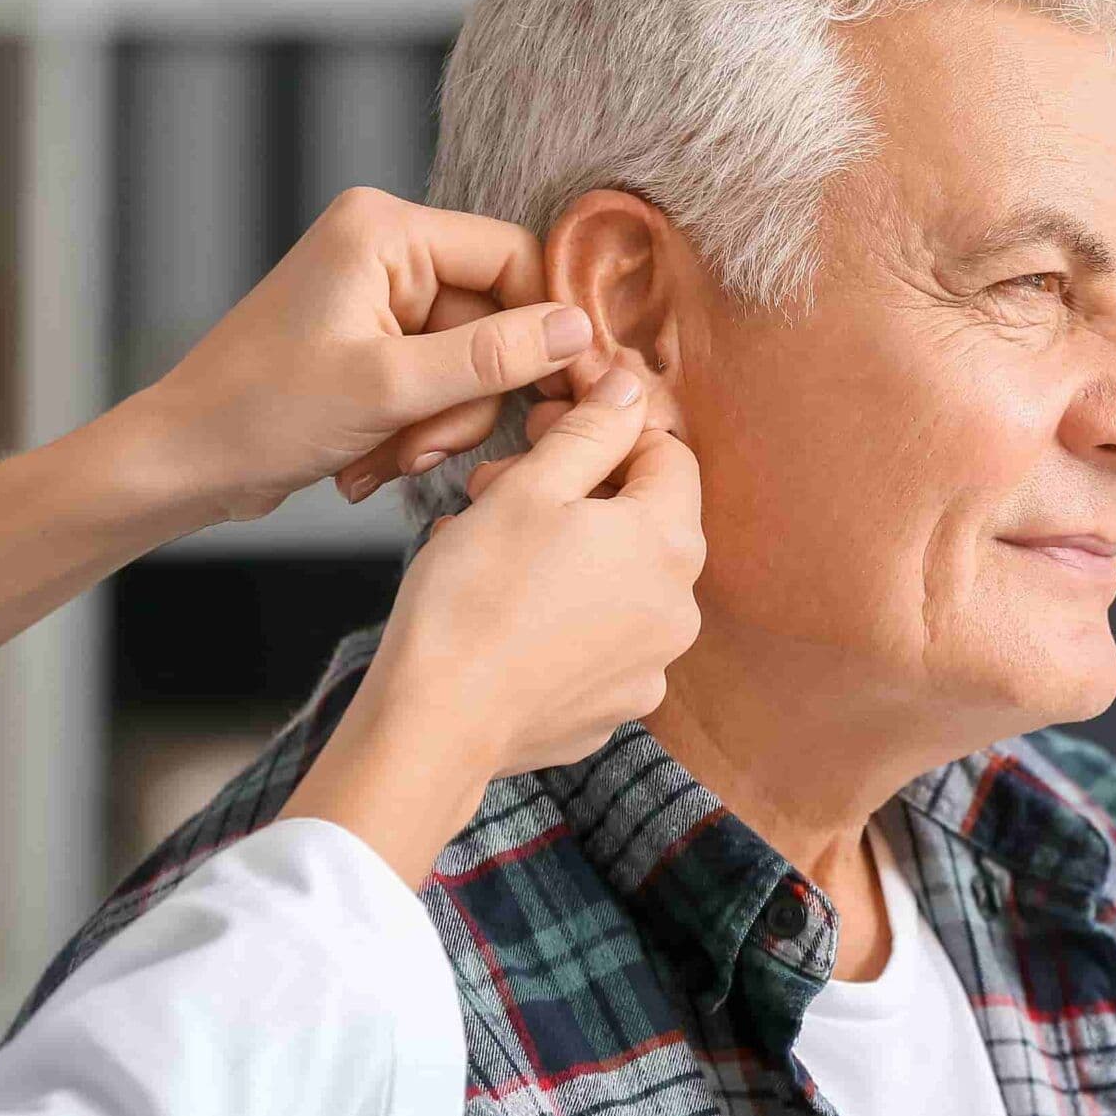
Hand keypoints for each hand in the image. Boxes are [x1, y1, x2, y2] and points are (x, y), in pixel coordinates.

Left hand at [131, 187, 593, 523]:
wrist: (182, 463)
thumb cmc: (258, 413)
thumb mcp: (389, 388)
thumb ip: (492, 356)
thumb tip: (578, 330)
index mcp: (386, 230)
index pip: (514, 255)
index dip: (545, 323)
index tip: (566, 385)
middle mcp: (387, 250)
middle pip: (496, 319)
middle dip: (468, 395)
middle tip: (424, 443)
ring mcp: (381, 298)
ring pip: (472, 363)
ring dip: (441, 423)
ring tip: (388, 455)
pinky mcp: (375, 342)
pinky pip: (440, 383)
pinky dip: (418, 429)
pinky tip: (372, 457)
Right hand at [280, 371, 706, 884]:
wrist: (435, 725)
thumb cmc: (474, 598)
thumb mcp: (530, 489)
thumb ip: (592, 431)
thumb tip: (630, 390)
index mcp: (670, 544)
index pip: (668, 456)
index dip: (607, 430)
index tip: (547, 429)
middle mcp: (680, 609)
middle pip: (643, 518)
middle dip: (575, 489)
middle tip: (495, 486)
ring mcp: (651, 666)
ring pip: (619, 578)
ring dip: (565, 548)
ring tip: (490, 547)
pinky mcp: (614, 706)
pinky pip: (598, 637)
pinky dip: (562, 612)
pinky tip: (504, 611)